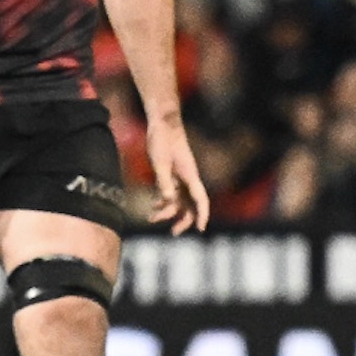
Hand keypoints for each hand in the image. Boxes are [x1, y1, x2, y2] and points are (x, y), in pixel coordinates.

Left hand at [144, 119, 209, 235]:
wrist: (162, 122)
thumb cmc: (162, 139)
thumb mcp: (160, 161)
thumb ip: (164, 181)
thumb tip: (169, 200)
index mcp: (189, 175)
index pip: (201, 199)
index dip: (203, 215)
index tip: (201, 229)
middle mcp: (188, 178)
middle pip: (192, 205)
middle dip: (185, 220)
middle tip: (174, 232)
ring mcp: (180, 176)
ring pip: (179, 200)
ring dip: (169, 212)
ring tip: (152, 218)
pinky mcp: (171, 173)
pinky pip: (171, 193)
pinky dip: (163, 201)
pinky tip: (153, 206)